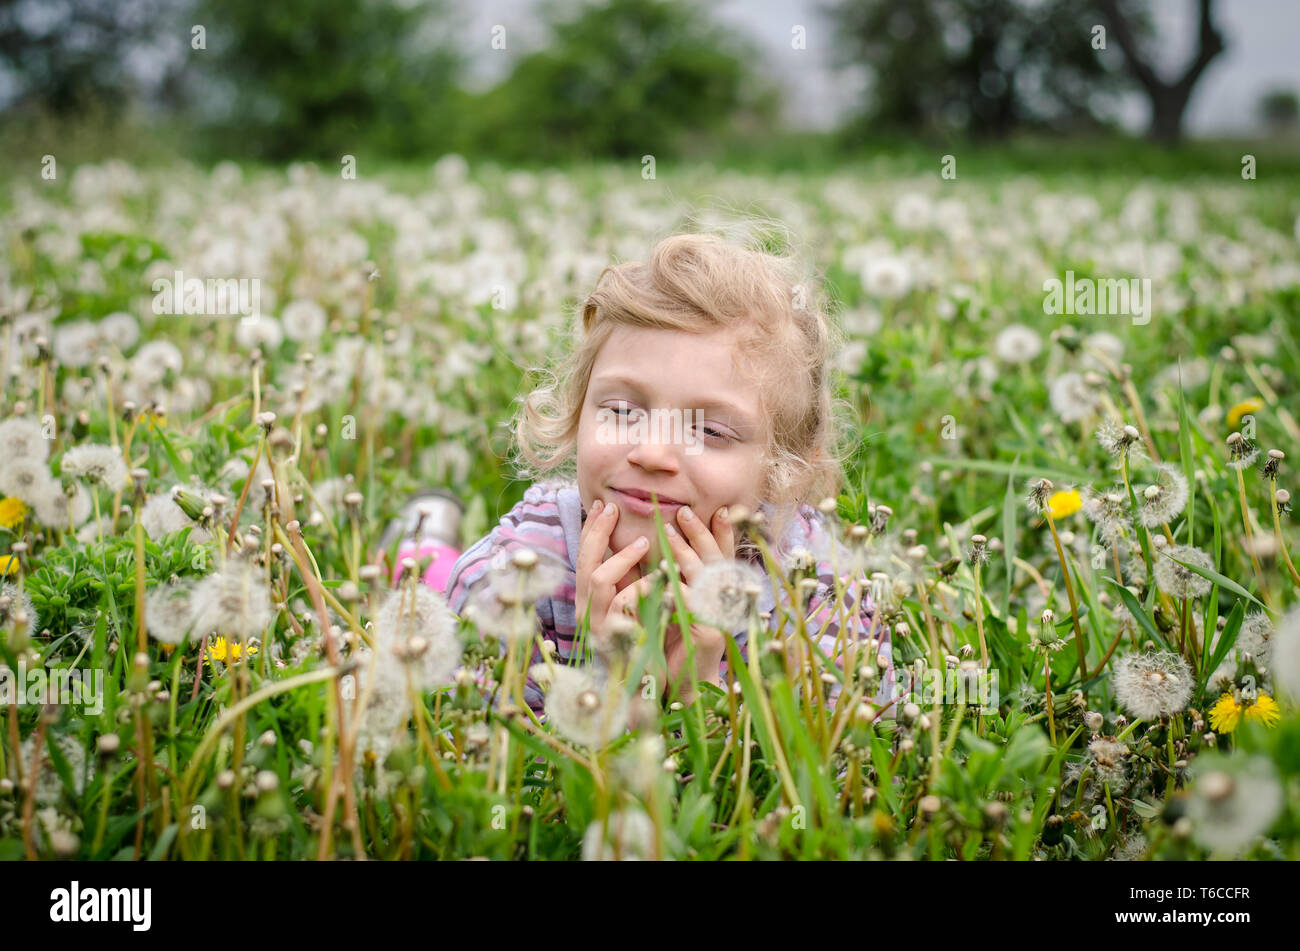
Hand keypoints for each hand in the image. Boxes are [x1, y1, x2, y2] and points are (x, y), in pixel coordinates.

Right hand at [574, 499, 656, 666]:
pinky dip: (642, 588)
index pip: (584, 558)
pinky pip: (624, 605)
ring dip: (621, 558)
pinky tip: (662, 579)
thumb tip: (641, 538)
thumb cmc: (647, 640)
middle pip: (584, 563)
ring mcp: (597, 626)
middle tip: (613, 508)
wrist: (651, 686)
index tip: (601, 504)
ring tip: (644, 542)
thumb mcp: (637, 601)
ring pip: (598, 580)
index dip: (591, 531)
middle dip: (597, 533)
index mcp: (591, 600)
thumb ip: (632, 577)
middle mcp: (587, 612)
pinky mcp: (613, 640)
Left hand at [656, 504, 735, 704]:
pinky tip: (662, 574)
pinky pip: (689, 603)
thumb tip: (664, 543)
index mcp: (718, 591)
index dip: (723, 533)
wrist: (684, 683)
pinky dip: (674, 587)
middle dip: (700, 534)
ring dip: (685, 552)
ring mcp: (720, 616)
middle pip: (716, 559)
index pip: (723, 555)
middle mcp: (724, 601)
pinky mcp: (710, 631)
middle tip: (683, 512)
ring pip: (703, 576)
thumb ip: (676, 576)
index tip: (720, 509)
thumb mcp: (677, 602)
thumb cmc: (677, 639)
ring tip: (668, 532)